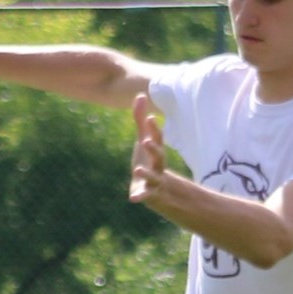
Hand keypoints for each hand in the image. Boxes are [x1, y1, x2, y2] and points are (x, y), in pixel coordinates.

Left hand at [128, 94, 169, 208]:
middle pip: (159, 156)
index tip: (150, 117)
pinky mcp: (147, 193)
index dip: (154, 128)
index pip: (157, 138)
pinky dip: (140, 196)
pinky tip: (132, 199)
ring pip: (153, 177)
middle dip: (153, 149)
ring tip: (137, 169)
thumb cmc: (147, 158)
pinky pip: (145, 195)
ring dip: (146, 173)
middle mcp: (158, 165)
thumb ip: (140, 119)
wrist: (155, 187)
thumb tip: (140, 95)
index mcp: (156, 151)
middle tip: (145, 141)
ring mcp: (154, 180)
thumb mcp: (143, 139)